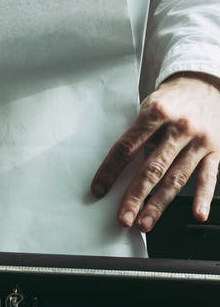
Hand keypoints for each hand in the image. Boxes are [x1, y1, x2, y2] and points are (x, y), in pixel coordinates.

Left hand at [91, 73, 219, 230]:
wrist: (208, 84)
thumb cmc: (173, 100)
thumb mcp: (150, 107)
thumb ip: (136, 135)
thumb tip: (115, 169)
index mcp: (156, 113)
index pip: (127, 147)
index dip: (110, 170)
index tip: (98, 189)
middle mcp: (179, 128)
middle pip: (153, 168)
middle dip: (136, 196)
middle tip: (123, 217)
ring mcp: (200, 141)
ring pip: (176, 177)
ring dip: (159, 204)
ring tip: (144, 223)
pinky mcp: (216, 151)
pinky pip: (208, 178)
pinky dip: (203, 198)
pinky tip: (196, 213)